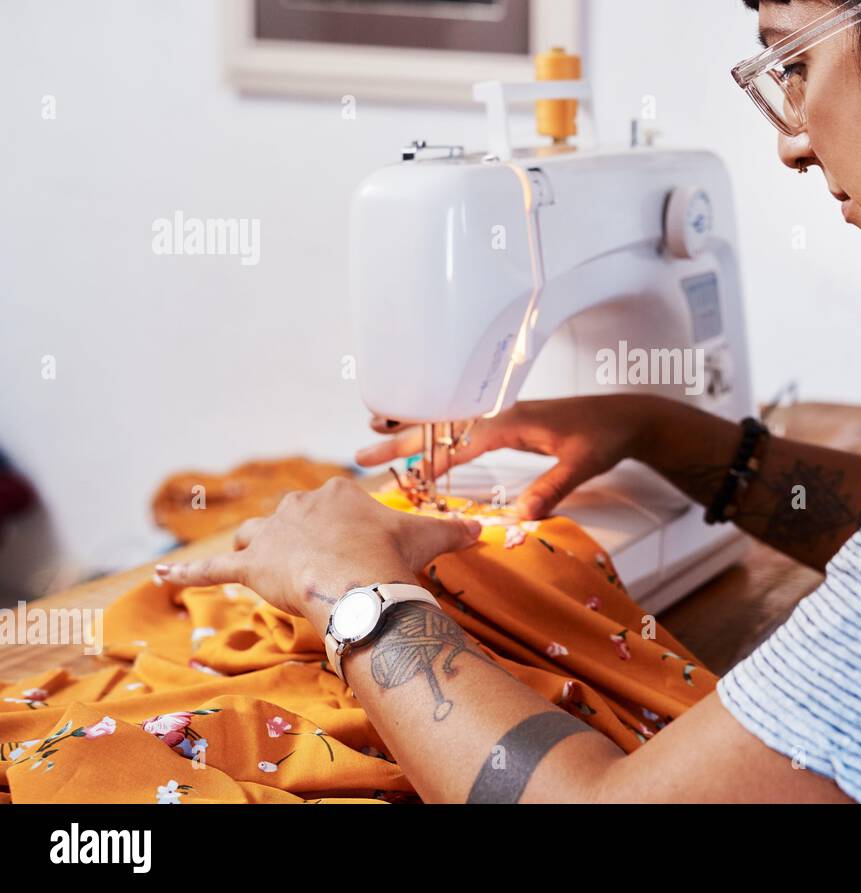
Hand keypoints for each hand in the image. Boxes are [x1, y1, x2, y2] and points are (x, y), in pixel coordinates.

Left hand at [155, 477, 481, 633]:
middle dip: (301, 537)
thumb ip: (454, 531)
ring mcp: (273, 533)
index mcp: (340, 493)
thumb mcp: (429, 539)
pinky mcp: (250, 566)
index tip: (356, 546)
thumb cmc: (393, 557)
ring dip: (254, 548)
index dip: (345, 528)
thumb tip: (484, 531)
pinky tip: (161, 581)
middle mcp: (301, 503)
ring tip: (255, 562)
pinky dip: (187, 576)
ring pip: (255, 536)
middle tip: (318, 564)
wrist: (362, 583)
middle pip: (294, 517)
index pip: (335, 504)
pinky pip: (211, 569)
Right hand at [354, 395, 667, 519]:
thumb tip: (521, 517)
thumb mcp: (582, 465)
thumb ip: (552, 488)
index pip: (459, 437)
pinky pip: (461, 423)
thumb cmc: (605, 437)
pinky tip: (419, 436)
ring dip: (411, 426)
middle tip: (362, 452)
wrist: (627, 415)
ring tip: (372, 428)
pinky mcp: (507, 420)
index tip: (396, 468)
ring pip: (447, 419)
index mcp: (512, 420)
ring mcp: (502, 414)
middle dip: (401, 437)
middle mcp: (501, 412)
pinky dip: (434, 428)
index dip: (426, 454)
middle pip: (441, 423)